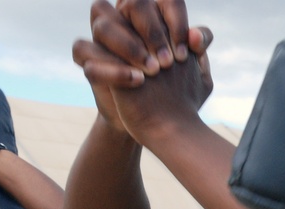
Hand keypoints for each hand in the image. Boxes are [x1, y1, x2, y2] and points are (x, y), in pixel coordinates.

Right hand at [73, 0, 211, 132]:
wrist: (153, 121)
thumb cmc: (174, 87)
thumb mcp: (194, 70)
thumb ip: (199, 48)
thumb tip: (196, 37)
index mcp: (153, 16)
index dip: (177, 21)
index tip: (188, 52)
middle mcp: (125, 19)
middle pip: (132, 2)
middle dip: (153, 31)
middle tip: (169, 63)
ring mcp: (103, 38)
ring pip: (103, 23)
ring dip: (130, 46)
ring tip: (152, 72)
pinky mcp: (89, 60)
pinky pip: (85, 51)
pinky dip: (113, 68)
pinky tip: (138, 81)